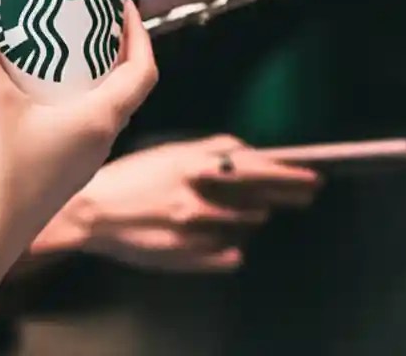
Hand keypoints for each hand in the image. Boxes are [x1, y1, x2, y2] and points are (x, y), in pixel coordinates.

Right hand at [0, 0, 157, 242]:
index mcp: (99, 121)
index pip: (143, 70)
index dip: (140, 33)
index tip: (123, 5)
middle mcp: (94, 145)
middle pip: (117, 88)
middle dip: (103, 51)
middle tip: (81, 19)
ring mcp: (70, 166)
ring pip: (87, 112)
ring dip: (75, 79)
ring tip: (48, 48)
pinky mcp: (44, 179)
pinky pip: (61, 132)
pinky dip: (50, 105)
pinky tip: (15, 94)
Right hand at [55, 134, 320, 271]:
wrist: (93, 212)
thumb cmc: (132, 177)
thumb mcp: (172, 151)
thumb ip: (213, 149)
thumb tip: (250, 152)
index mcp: (194, 167)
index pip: (255, 169)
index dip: (288, 173)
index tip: (312, 175)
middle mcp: (198, 199)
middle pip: (258, 198)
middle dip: (288, 193)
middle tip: (308, 192)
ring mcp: (193, 231)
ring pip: (245, 225)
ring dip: (252, 215)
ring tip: (251, 208)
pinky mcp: (188, 256)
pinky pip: (228, 253)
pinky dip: (231, 244)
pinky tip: (226, 237)